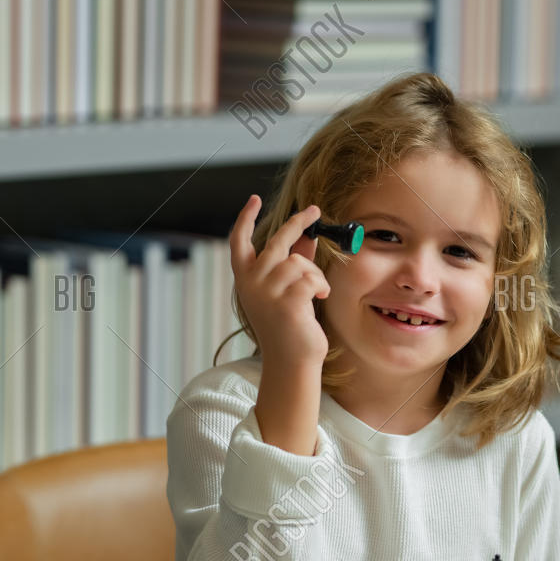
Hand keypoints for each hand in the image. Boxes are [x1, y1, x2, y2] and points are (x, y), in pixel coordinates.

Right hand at [230, 195, 331, 369]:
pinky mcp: (286, 303)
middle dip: (298, 223)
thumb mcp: (285, 290)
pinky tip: (320, 297)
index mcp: (246, 279)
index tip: (253, 199)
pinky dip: (320, 285)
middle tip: (314, 212)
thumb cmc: (289, 326)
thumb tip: (306, 237)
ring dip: (314, 273)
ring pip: (298, 262)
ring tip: (317, 290)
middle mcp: (251, 283)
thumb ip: (292, 263)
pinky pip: (310, 278)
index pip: (238, 242)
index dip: (245, 218)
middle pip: (276, 241)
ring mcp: (267, 292)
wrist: (291, 361)